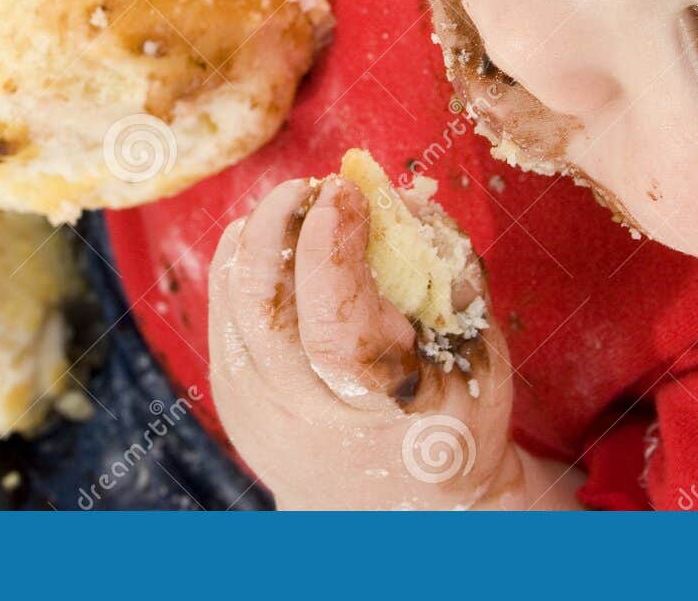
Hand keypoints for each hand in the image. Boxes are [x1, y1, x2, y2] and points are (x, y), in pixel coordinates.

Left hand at [209, 175, 568, 508]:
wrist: (398, 511)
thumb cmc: (452, 415)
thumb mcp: (476, 349)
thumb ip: (445, 269)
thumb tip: (398, 193)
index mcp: (386, 409)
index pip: (334, 328)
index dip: (331, 249)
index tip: (343, 191)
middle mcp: (309, 418)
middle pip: (262, 307)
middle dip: (279, 224)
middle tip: (310, 187)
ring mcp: (259, 413)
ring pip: (231, 302)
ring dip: (258, 236)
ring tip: (294, 206)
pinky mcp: (232, 401)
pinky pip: (221, 312)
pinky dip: (242, 263)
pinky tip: (271, 240)